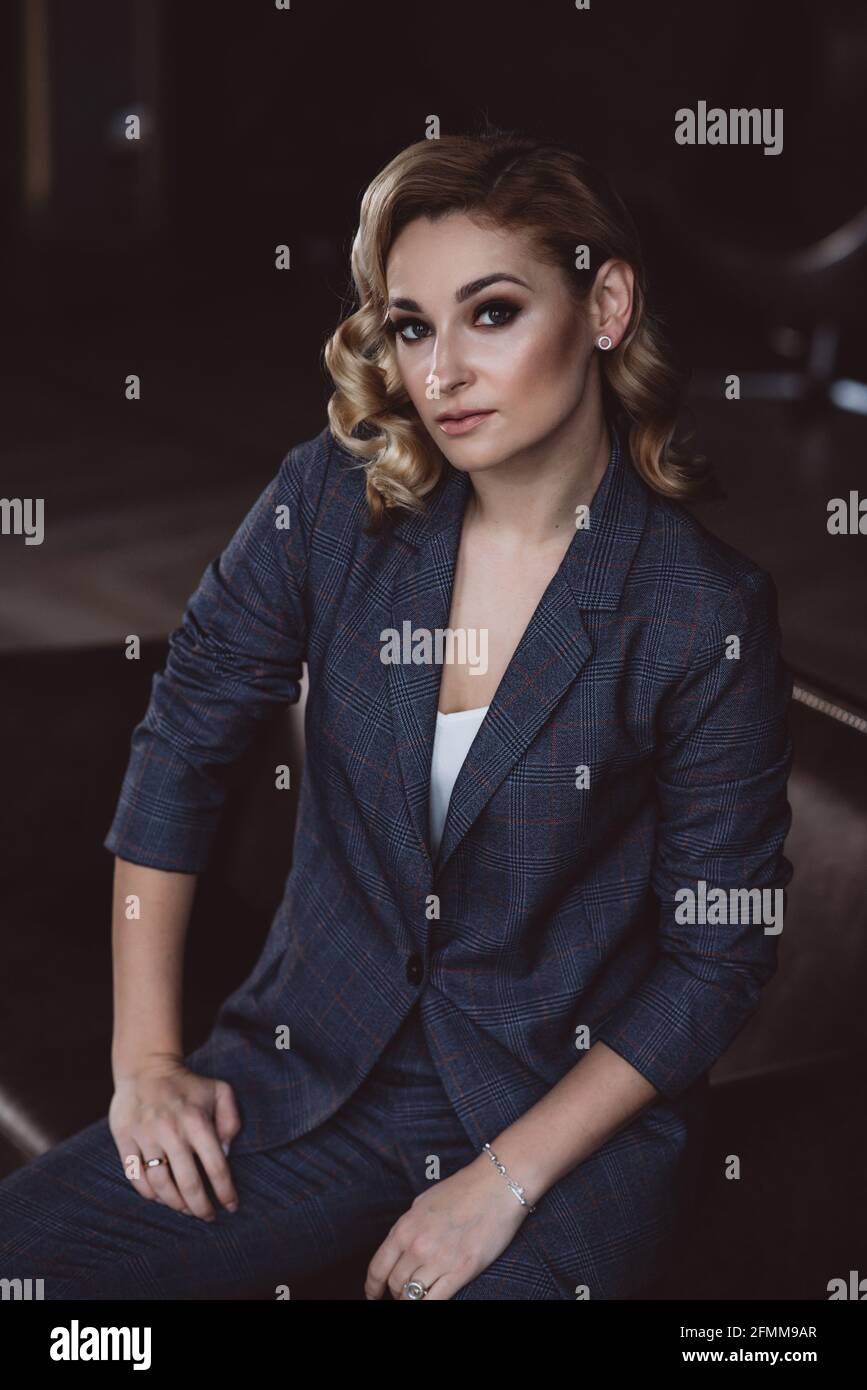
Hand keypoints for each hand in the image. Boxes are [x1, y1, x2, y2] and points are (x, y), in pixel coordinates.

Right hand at [108, 1056, 241, 1220]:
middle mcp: (171, 1131)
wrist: (146, 1068)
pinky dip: (149, 1193)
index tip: (231, 1206)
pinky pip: (136, 1176)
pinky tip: (161, 1197)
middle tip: (208, 1217)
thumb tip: (226, 1152)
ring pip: (161, 1185)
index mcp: (197, 1121)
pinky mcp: (125, 1139)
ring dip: (175, 1204)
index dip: (226, 1191)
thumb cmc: (188, 1084)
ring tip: (186, 1209)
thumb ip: (231, 1120)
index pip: (216, 1166)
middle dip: (201, 1207)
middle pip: (188, 1183)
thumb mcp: (220, 1091)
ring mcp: (146, 1136)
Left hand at [364, 1152, 529, 1299]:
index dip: (372, 1287)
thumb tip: (400, 1246)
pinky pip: (435, 1300)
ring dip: (412, 1300)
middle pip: (395, 1284)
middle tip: (401, 1295)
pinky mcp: (461, 1271)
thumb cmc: (462, 1190)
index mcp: (404, 1227)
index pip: (378, 1268)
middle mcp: (417, 1246)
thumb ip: (408, 1227)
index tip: (373, 1295)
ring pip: (412, 1296)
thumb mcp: (423, 1203)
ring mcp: (439, 1260)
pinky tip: (431, 1300)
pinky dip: (429, 1304)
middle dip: (395, 1294)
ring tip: (418, 1297)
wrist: (496, 1185)